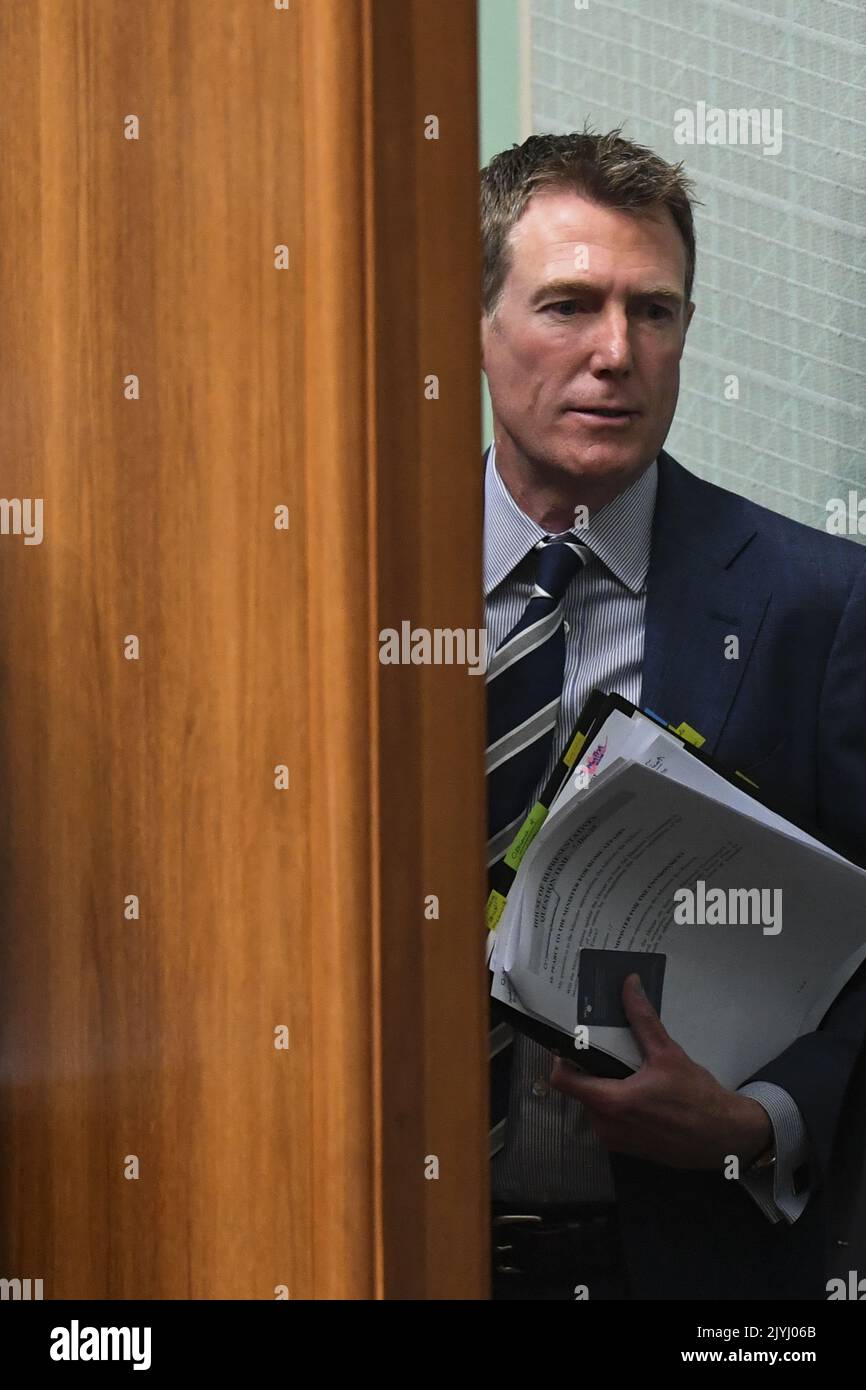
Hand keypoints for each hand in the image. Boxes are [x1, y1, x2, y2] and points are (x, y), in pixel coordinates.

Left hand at [549, 973, 772, 1171]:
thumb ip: (643, 1019)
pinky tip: (638, 1091)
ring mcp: (616, 1141)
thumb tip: (629, 984)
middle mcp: (606, 1126)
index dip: (561, 1059)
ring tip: (627, 1069)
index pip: (562, 1081)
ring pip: (593, 1106)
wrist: (725, 1138)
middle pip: (579, 1091)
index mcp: (611, 1102)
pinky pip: (608, 1120)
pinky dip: (616, 1104)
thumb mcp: (668, 1054)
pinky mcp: (627, 1148)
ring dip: (604, 1087)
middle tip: (604, 1048)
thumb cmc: (697, 1097)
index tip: (572, 1043)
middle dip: (589, 1069)